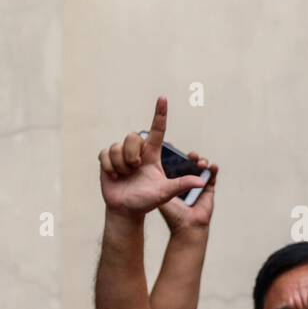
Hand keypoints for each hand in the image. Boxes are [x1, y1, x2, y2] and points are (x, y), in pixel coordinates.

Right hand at [100, 97, 205, 216]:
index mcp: (152, 153)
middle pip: (133, 137)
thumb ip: (181, 185)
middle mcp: (137, 151)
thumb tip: (201, 182)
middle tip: (134, 169)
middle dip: (132, 155)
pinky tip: (114, 176)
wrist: (126, 210)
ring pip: (117, 146)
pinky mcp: (107, 160)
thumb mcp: (165, 192)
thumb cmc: (146, 201)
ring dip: (120, 164)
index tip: (163, 98)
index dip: (160, 113)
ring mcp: (121, 155)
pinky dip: (110, 167)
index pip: (158, 129)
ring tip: (124, 176)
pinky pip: (105, 154)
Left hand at [158, 151, 218, 234]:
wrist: (187, 227)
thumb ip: (155, 182)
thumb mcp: (161, 195)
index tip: (175, 146)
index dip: (176, 154)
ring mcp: (198, 184)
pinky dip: (213, 169)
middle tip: (190, 155)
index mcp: (173, 182)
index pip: (175, 163)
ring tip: (200, 163)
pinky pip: (212, 176)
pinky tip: (211, 166)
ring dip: (202, 162)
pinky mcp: (208, 189)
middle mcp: (186, 181)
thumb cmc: (172, 214)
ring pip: (201, 167)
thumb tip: (145, 167)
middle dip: (191, 157)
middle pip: (189, 163)